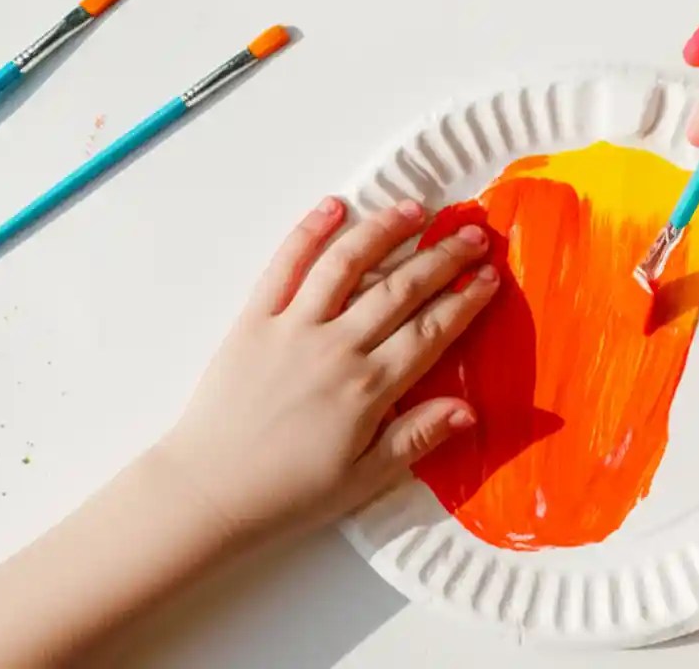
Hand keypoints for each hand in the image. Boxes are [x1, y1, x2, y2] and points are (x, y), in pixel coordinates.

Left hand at [154, 196, 498, 543]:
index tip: (490, 276)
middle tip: (473, 234)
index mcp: (369, 389)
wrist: (208, 491)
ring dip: (385, 230)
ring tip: (416, 209)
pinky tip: (334, 206)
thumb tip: (468, 409)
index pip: (430, 332)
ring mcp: (292, 327)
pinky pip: (284, 265)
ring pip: (347, 264)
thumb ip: (417, 438)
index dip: (465, 301)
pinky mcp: (254, 319)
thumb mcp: (364, 479)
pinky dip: (309, 231)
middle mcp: (336, 348)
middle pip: (400, 289)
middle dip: (443, 258)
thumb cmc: (289, 492)